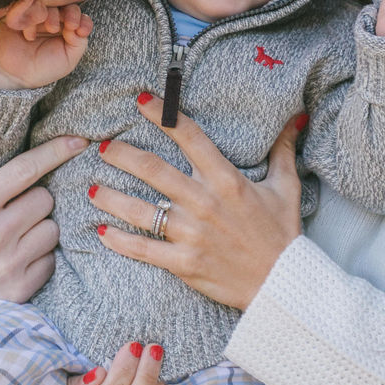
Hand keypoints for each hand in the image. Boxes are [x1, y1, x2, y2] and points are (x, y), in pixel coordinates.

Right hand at [0, 0, 94, 90]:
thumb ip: (79, 42)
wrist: (16, 76)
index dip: (81, 19)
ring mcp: (34, 14)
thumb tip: (76, 26)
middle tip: (56, 29)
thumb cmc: (43, 68)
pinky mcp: (16, 13)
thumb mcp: (68, 59)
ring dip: (46, 16)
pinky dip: (27, 14)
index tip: (79, 31)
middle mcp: (51, 17)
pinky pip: (24, 3)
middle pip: (65, 2)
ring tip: (38, 36)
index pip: (78, 13)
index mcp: (65, 27)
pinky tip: (28, 34)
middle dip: (67, 14)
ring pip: (47, 1)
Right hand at [0, 109, 78, 349]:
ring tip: (13, 232)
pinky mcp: (19, 290)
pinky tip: (16, 256)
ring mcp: (9, 266)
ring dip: (39, 226)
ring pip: (52, 230)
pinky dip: (39, 255)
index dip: (56, 151)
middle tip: (12, 206)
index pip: (26, 170)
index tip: (78, 141)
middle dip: (34, 198)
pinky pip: (50, 261)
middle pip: (44, 199)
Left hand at [88, 98, 303, 310]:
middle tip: (102, 147)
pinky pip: (143, 249)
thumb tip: (293, 118)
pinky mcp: (183, 263)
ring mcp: (191, 234)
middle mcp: (204, 203)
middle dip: (122, 154)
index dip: (163, 114)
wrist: (282, 285)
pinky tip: (101, 230)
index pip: (190, 137)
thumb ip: (282, 151)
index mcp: (226, 179)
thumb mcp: (286, 187)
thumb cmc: (282, 234)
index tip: (141, 100)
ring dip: (110, 196)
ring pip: (140, 209)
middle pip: (153, 170)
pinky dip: (119, 240)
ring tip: (91, 187)